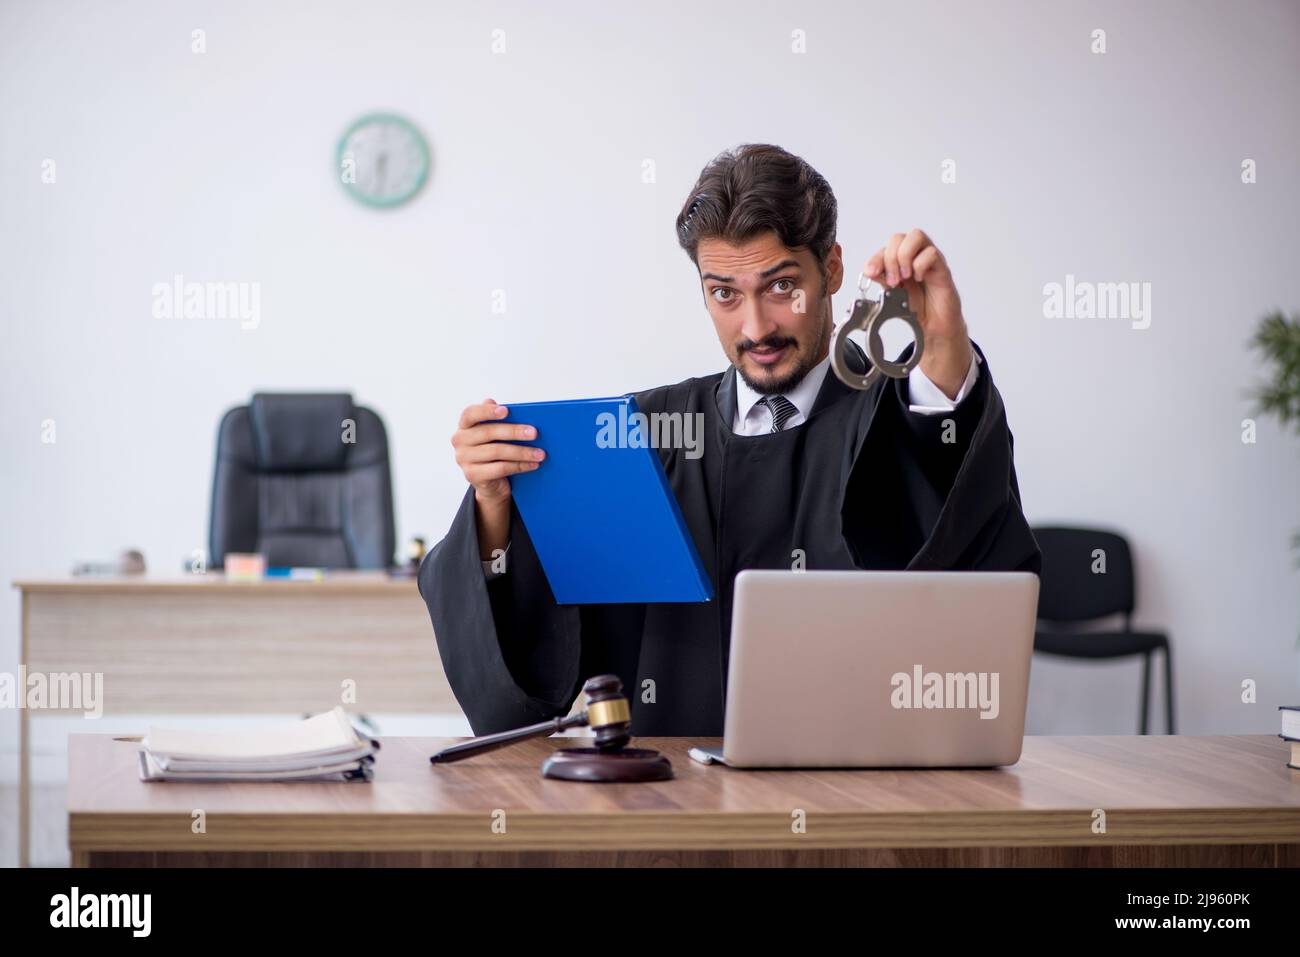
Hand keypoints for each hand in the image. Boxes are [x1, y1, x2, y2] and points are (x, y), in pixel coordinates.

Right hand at [451, 399, 544, 557]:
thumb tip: (498, 401)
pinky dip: (519, 466)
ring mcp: (464, 462)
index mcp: (464, 428)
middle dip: (514, 432)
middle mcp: (460, 443)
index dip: (486, 411)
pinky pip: (499, 470)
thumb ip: (498, 422)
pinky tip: (534, 466)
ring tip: (542, 454)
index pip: (470, 414)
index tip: (506, 409)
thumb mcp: (499, 438)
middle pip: (487, 434)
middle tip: (536, 432)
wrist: (493, 488)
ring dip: (522, 452)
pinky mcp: (474, 478)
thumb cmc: (499, 456)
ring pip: (495, 453)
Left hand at [863, 229, 973, 399]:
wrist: (933, 325)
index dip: (875, 258)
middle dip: (890, 258)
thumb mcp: (892, 293)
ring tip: (904, 277)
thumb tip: (870, 270)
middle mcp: (914, 256)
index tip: (871, 273)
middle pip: (899, 237)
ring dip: (905, 256)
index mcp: (899, 261)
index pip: (885, 247)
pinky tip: (919, 279)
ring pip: (916, 236)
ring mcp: (929, 260)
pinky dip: (921, 265)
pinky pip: (932, 253)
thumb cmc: (915, 307)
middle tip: (892, 280)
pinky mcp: (942, 269)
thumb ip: (882, 280)